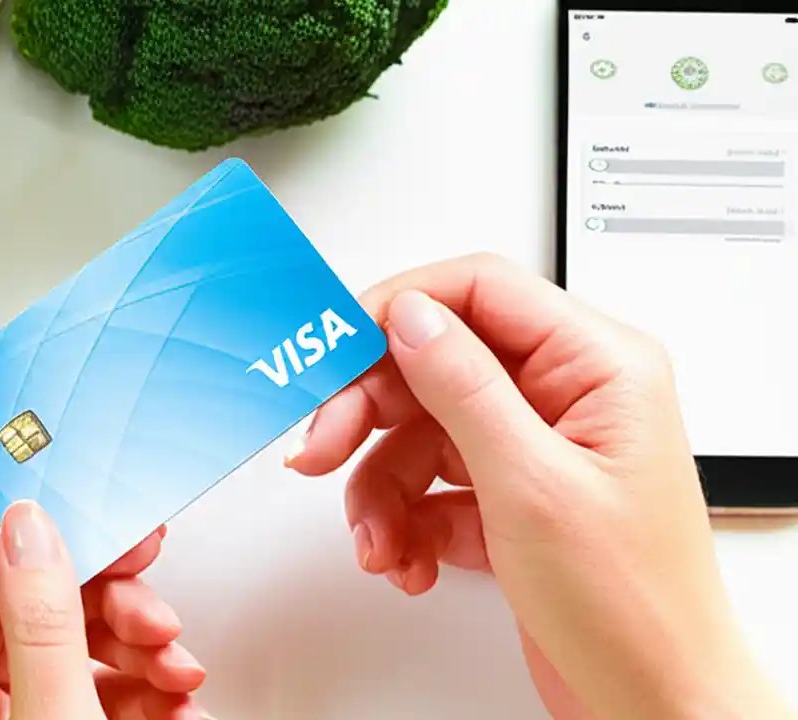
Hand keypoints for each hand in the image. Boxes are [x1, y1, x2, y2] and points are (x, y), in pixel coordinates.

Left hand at [0, 501, 208, 719]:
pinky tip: (177, 703)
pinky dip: (147, 694)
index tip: (116, 532)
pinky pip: (98, 694)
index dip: (52, 547)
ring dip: (145, 655)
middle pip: (40, 614)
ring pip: (80, 655)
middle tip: (158, 616)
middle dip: (116, 611)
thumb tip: (33, 526)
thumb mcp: (53, 719)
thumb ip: (42, 628)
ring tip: (180, 676)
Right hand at [287, 254, 791, 718]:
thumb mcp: (533, 486)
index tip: (333, 346)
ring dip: (379, 490)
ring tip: (378, 542)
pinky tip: (409, 561)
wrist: (653, 707)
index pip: (478, 289)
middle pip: (433, 364)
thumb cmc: (635, 608)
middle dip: (368, 414)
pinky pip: (427, 485)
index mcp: (597, 366)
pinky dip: (403, 523)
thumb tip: (408, 316)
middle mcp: (565, 396)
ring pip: (418, 432)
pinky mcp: (507, 498)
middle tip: (320, 450)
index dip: (396, 308)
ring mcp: (533, 449)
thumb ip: (464, 388)